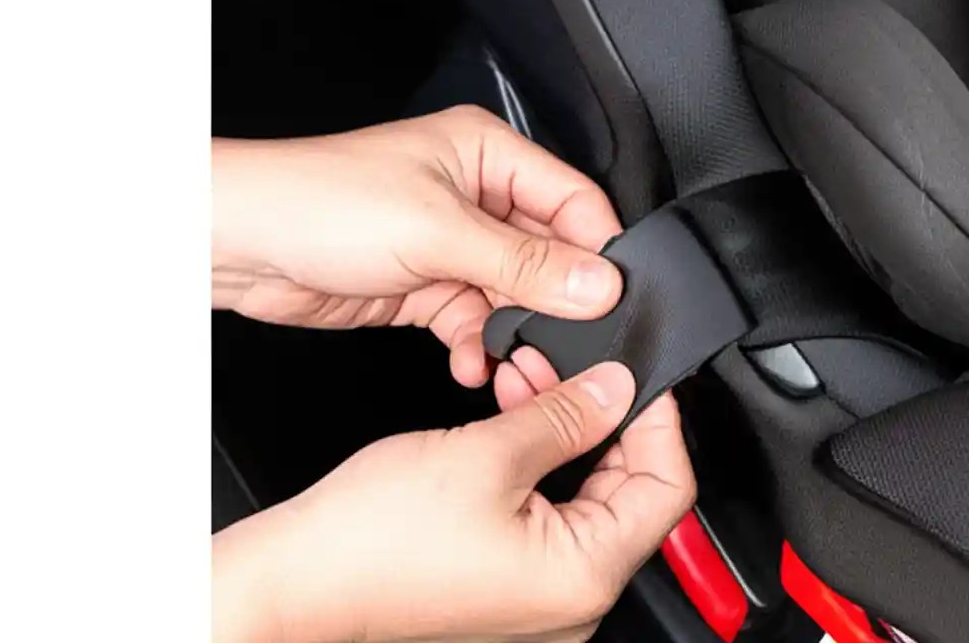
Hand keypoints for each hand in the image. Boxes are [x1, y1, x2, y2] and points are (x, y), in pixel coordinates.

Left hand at [212, 106, 624, 387]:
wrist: (239, 243)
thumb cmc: (316, 200)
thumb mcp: (437, 230)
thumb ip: (523, 263)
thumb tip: (595, 283)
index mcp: (486, 153)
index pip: (572, 200)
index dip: (595, 251)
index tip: (611, 298)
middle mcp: (474, 195)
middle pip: (547, 254)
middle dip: (555, 302)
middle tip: (566, 341)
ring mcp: (450, 244)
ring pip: (513, 296)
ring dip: (514, 332)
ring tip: (514, 359)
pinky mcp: (425, 286)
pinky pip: (474, 321)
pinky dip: (478, 346)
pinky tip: (473, 363)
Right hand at [212, 362, 695, 642]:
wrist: (300, 581)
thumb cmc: (371, 542)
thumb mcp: (486, 454)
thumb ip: (565, 415)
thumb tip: (616, 388)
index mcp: (584, 576)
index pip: (668, 488)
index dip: (659, 419)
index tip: (640, 374)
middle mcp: (572, 601)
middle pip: (630, 492)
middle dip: (605, 417)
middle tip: (572, 367)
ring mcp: (541, 599)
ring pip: (587, 498)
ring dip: (568, 432)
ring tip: (530, 381)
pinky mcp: (509, 586)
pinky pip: (551, 517)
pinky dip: (541, 464)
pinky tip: (513, 418)